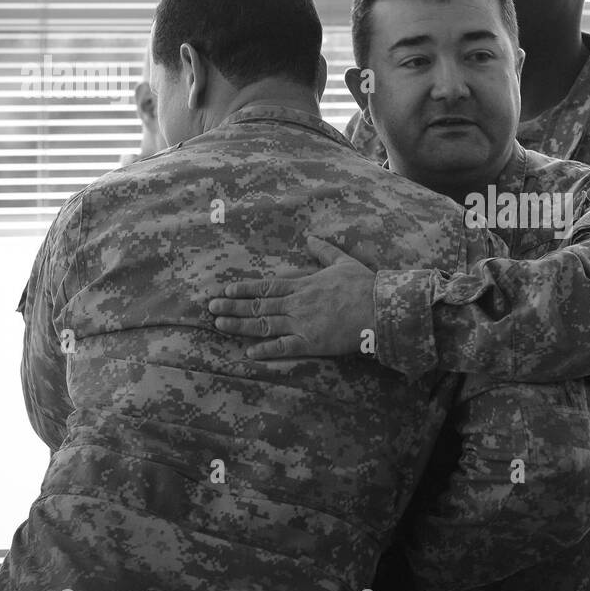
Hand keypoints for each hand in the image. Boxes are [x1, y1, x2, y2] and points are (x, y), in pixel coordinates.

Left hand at [207, 236, 375, 358]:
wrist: (379, 308)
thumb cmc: (364, 285)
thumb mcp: (343, 262)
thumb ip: (323, 251)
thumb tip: (310, 238)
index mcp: (303, 285)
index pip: (266, 286)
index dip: (244, 288)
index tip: (225, 289)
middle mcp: (297, 304)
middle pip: (258, 305)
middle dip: (233, 306)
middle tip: (210, 307)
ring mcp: (302, 324)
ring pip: (263, 324)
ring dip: (240, 325)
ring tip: (219, 325)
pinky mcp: (311, 343)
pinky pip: (283, 347)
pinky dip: (265, 350)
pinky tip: (249, 352)